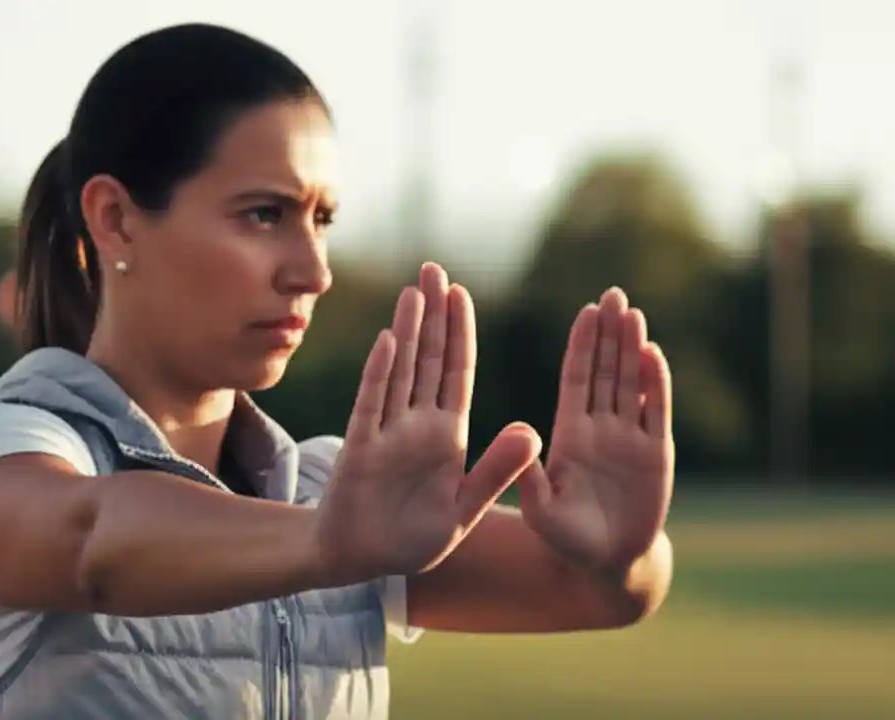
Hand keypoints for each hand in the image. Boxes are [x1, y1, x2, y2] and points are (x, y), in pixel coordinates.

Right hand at [314, 264, 542, 584]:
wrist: (361, 563)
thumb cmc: (411, 539)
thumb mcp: (465, 509)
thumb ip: (497, 472)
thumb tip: (534, 433)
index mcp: (446, 437)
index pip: (457, 374)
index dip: (460, 334)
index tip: (462, 294)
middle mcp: (416, 426)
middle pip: (428, 360)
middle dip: (433, 315)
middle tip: (434, 268)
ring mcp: (386, 434)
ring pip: (400, 371)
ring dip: (409, 331)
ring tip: (415, 291)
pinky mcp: (360, 450)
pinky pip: (372, 405)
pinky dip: (381, 373)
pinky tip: (389, 340)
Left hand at [517, 287, 674, 570]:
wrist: (606, 563)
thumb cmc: (567, 540)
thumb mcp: (542, 513)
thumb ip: (532, 481)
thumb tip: (521, 441)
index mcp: (571, 436)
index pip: (578, 380)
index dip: (583, 347)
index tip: (586, 313)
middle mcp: (601, 429)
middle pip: (606, 371)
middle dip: (609, 334)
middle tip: (613, 294)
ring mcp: (630, 439)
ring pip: (632, 384)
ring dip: (633, 349)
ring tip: (634, 313)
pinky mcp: (656, 455)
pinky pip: (658, 412)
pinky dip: (658, 385)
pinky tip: (654, 354)